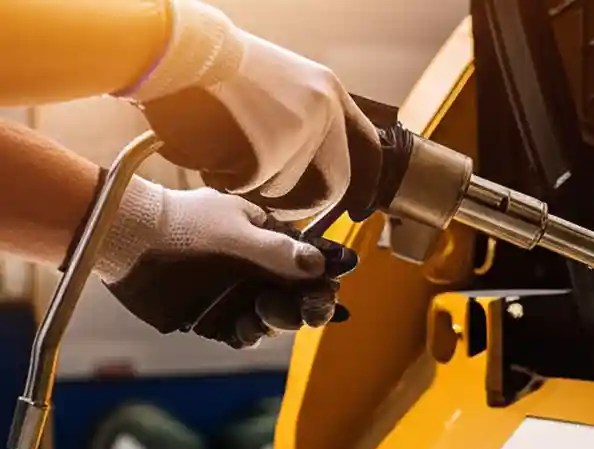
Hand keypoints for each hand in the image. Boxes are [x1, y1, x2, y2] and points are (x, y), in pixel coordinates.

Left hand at [98, 177, 356, 348]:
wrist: (128, 239)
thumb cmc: (184, 223)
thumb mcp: (235, 230)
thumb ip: (278, 250)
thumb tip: (320, 265)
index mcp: (269, 242)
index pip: (310, 264)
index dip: (325, 280)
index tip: (329, 291)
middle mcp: (258, 271)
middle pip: (299, 297)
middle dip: (307, 306)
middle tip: (306, 310)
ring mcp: (237, 296)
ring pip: (276, 320)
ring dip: (279, 321)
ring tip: (263, 313)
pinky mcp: (215, 320)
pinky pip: (245, 336)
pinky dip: (249, 335)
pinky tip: (244, 328)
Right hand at [116, 0, 380, 220]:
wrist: (179, 50)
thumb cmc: (215, 70)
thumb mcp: (278, 84)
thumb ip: (304, 121)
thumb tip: (318, 171)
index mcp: (329, 91)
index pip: (369, 148)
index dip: (367, 184)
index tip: (359, 209)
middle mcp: (325, 109)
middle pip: (333, 186)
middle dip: (303, 204)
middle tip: (273, 203)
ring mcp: (301, 129)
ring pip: (288, 191)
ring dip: (254, 187)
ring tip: (225, 154)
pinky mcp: (271, 149)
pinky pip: (253, 188)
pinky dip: (227, 180)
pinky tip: (211, 152)